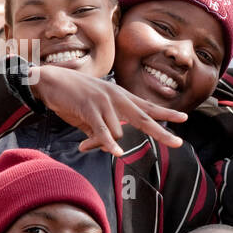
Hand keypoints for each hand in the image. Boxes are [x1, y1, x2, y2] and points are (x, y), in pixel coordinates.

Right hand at [28, 64, 186, 155]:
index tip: (184, 118)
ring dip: (104, 141)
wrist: (48, 80)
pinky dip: (109, 142)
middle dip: (162, 132)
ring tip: (83, 131)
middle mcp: (117, 97)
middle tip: (178, 143)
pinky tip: (117, 151)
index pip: (148, 106)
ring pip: (118, 132)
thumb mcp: (92, 115)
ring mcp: (104, 102)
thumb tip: (112, 148)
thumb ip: (103, 132)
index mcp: (120, 96)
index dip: (166, 113)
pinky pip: (103, 130)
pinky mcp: (90, 108)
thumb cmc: (72, 98)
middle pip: (145, 119)